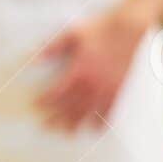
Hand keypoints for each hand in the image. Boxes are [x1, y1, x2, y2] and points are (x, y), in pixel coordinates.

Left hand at [35, 5, 150, 131]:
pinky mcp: (118, 89)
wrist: (128, 28)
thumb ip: (53, 47)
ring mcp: (106, 88)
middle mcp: (91, 83)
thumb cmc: (100, 29)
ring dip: (76, 124)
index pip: (57, 92)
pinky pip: (109, 111)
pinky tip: (95, 128)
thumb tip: (34, 59)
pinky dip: (101, 122)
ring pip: (88, 113)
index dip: (45, 101)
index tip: (36, 106)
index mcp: (78, 70)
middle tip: (46, 127)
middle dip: (56, 118)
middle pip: (70, 107)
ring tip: (67, 133)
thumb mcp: (73, 33)